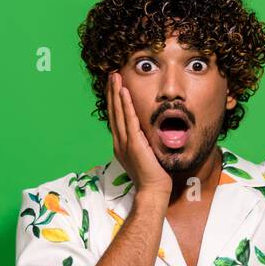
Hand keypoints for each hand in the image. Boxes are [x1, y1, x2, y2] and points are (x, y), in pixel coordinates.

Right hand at [107, 71, 171, 197]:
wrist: (153, 191)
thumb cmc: (153, 177)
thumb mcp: (146, 156)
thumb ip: (144, 144)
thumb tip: (148, 135)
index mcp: (121, 145)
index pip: (116, 118)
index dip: (114, 101)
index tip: (114, 86)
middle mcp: (120, 142)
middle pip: (113, 112)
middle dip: (112, 92)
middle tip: (111, 74)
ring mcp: (125, 142)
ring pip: (118, 112)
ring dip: (116, 93)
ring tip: (115, 76)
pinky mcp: (134, 144)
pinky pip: (129, 120)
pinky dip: (125, 105)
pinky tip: (124, 92)